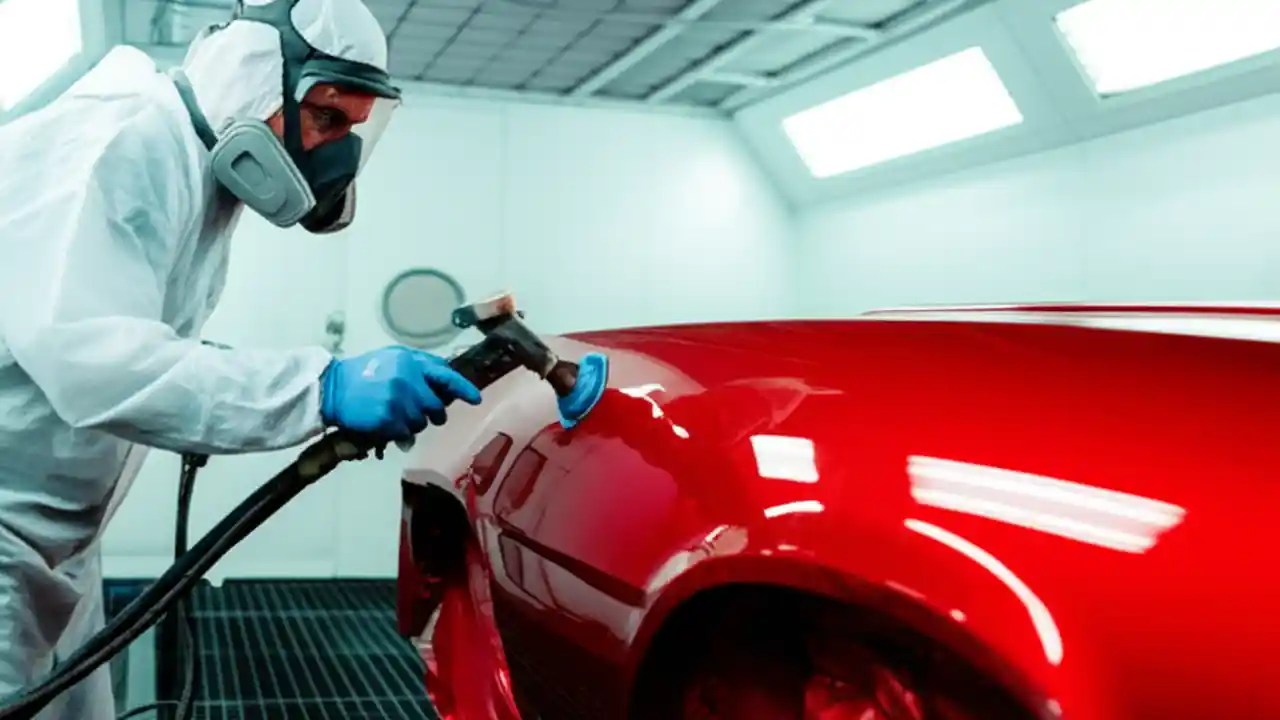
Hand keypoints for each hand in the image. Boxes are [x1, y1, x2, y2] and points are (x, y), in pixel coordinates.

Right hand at [319, 346, 481, 440]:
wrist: (332, 388)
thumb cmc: (364, 371)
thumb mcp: (393, 357)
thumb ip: (420, 365)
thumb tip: (445, 378)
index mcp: (411, 362)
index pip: (445, 376)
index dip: (463, 388)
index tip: (475, 399)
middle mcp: (408, 380)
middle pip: (436, 407)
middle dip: (434, 414)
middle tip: (425, 415)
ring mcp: (398, 401)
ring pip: (421, 423)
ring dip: (413, 424)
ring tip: (398, 417)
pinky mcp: (387, 419)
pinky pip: (405, 434)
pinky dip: (399, 434)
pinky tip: (388, 427)